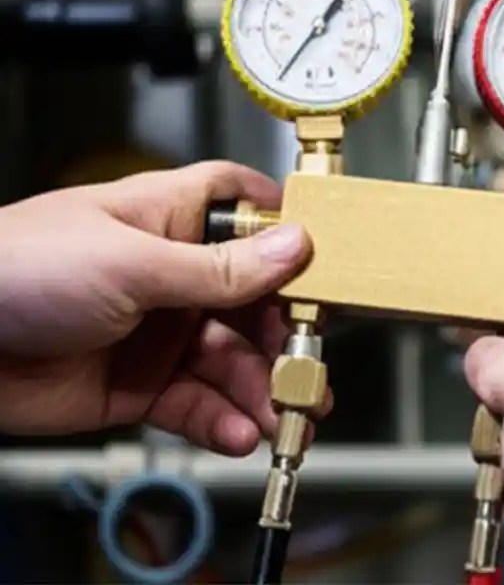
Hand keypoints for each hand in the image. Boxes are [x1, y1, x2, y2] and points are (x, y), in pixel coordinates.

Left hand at [0, 161, 315, 454]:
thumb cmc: (16, 269)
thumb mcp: (132, 263)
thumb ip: (220, 268)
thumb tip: (296, 246)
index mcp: (171, 219)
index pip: (249, 211)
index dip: (292, 233)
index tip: (332, 265)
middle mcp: (175, 274)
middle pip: (258, 300)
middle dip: (290, 335)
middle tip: (313, 366)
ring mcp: (161, 332)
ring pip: (236, 360)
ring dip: (264, 388)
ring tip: (284, 413)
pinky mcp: (142, 386)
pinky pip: (200, 404)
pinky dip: (225, 420)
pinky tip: (241, 431)